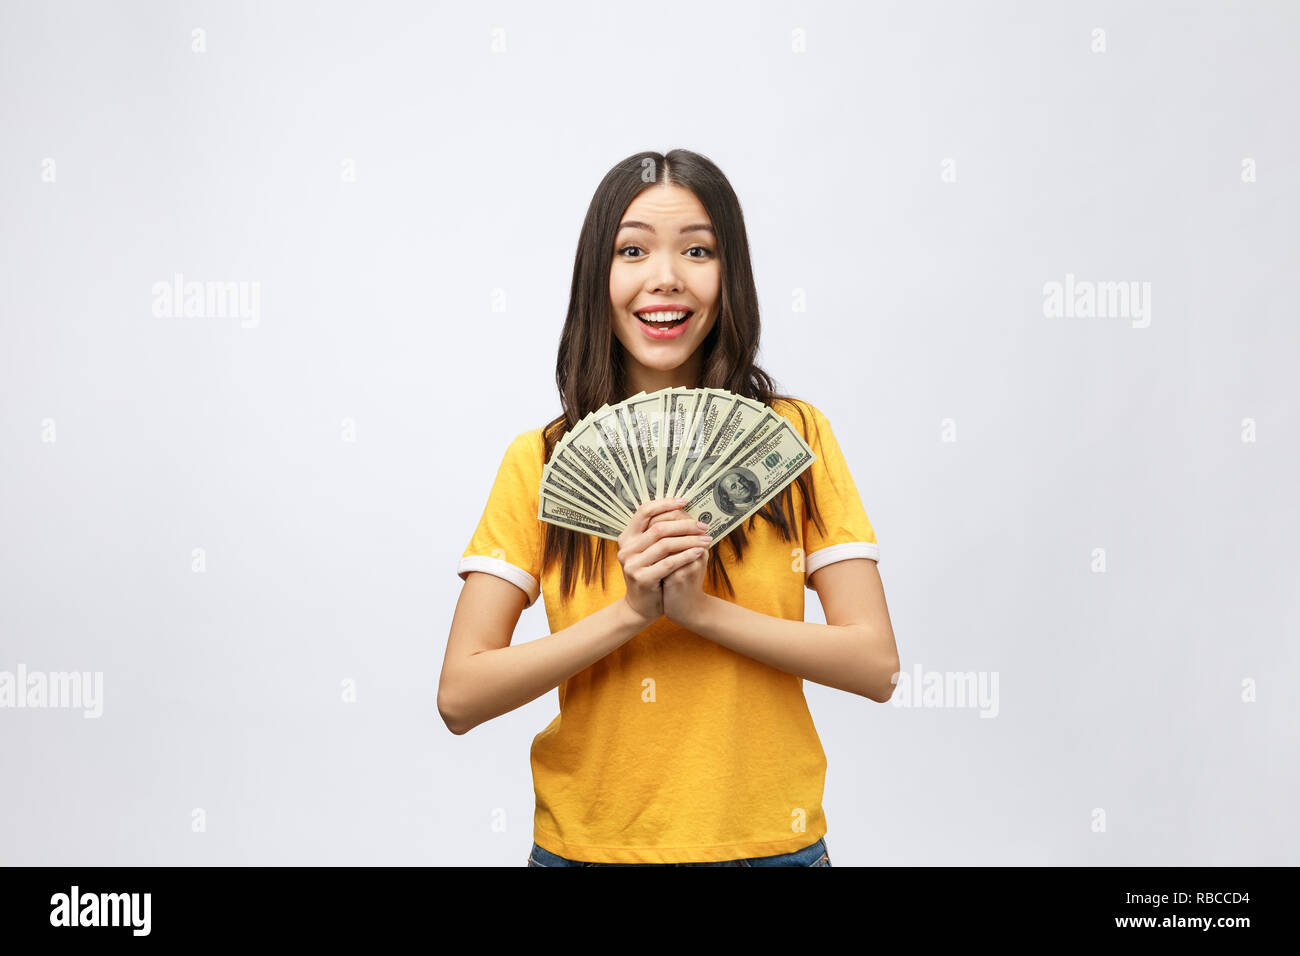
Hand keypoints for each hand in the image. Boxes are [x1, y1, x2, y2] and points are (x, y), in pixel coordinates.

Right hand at [617, 498, 713, 624]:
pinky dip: (686, 556)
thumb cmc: (651, 574)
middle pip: (659, 528)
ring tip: (706, 539)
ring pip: (665, 545)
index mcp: (627, 537)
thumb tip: (681, 509)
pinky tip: (699, 553)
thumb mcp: (650, 551)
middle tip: (703, 526)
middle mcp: (626, 548)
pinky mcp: (642, 578)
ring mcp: (631, 564)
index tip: (685, 501)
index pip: (644, 511)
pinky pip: (669, 563)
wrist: (642, 606)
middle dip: (685, 525)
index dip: (665, 504)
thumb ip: (658, 533)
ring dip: (689, 540)